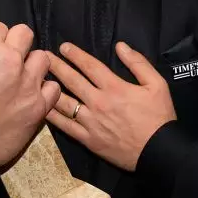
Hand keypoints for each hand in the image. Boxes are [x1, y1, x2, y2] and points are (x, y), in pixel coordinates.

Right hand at [0, 22, 59, 177]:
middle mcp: (11, 58)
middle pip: (25, 34)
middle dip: (16, 44)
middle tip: (6, 60)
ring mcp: (27, 83)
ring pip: (43, 59)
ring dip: (32, 65)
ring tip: (21, 78)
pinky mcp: (37, 107)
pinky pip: (53, 88)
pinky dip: (44, 91)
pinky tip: (31, 97)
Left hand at [46, 41, 174, 171]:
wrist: (159, 151)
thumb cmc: (159, 117)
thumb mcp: (157, 84)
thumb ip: (138, 63)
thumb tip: (120, 46)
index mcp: (114, 87)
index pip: (90, 66)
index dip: (76, 55)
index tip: (64, 47)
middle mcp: (98, 102)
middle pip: (72, 81)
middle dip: (57, 66)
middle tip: (44, 57)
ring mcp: (91, 122)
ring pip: (65, 102)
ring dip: (50, 88)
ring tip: (38, 78)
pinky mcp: (88, 139)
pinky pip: (66, 126)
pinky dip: (53, 116)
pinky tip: (43, 107)